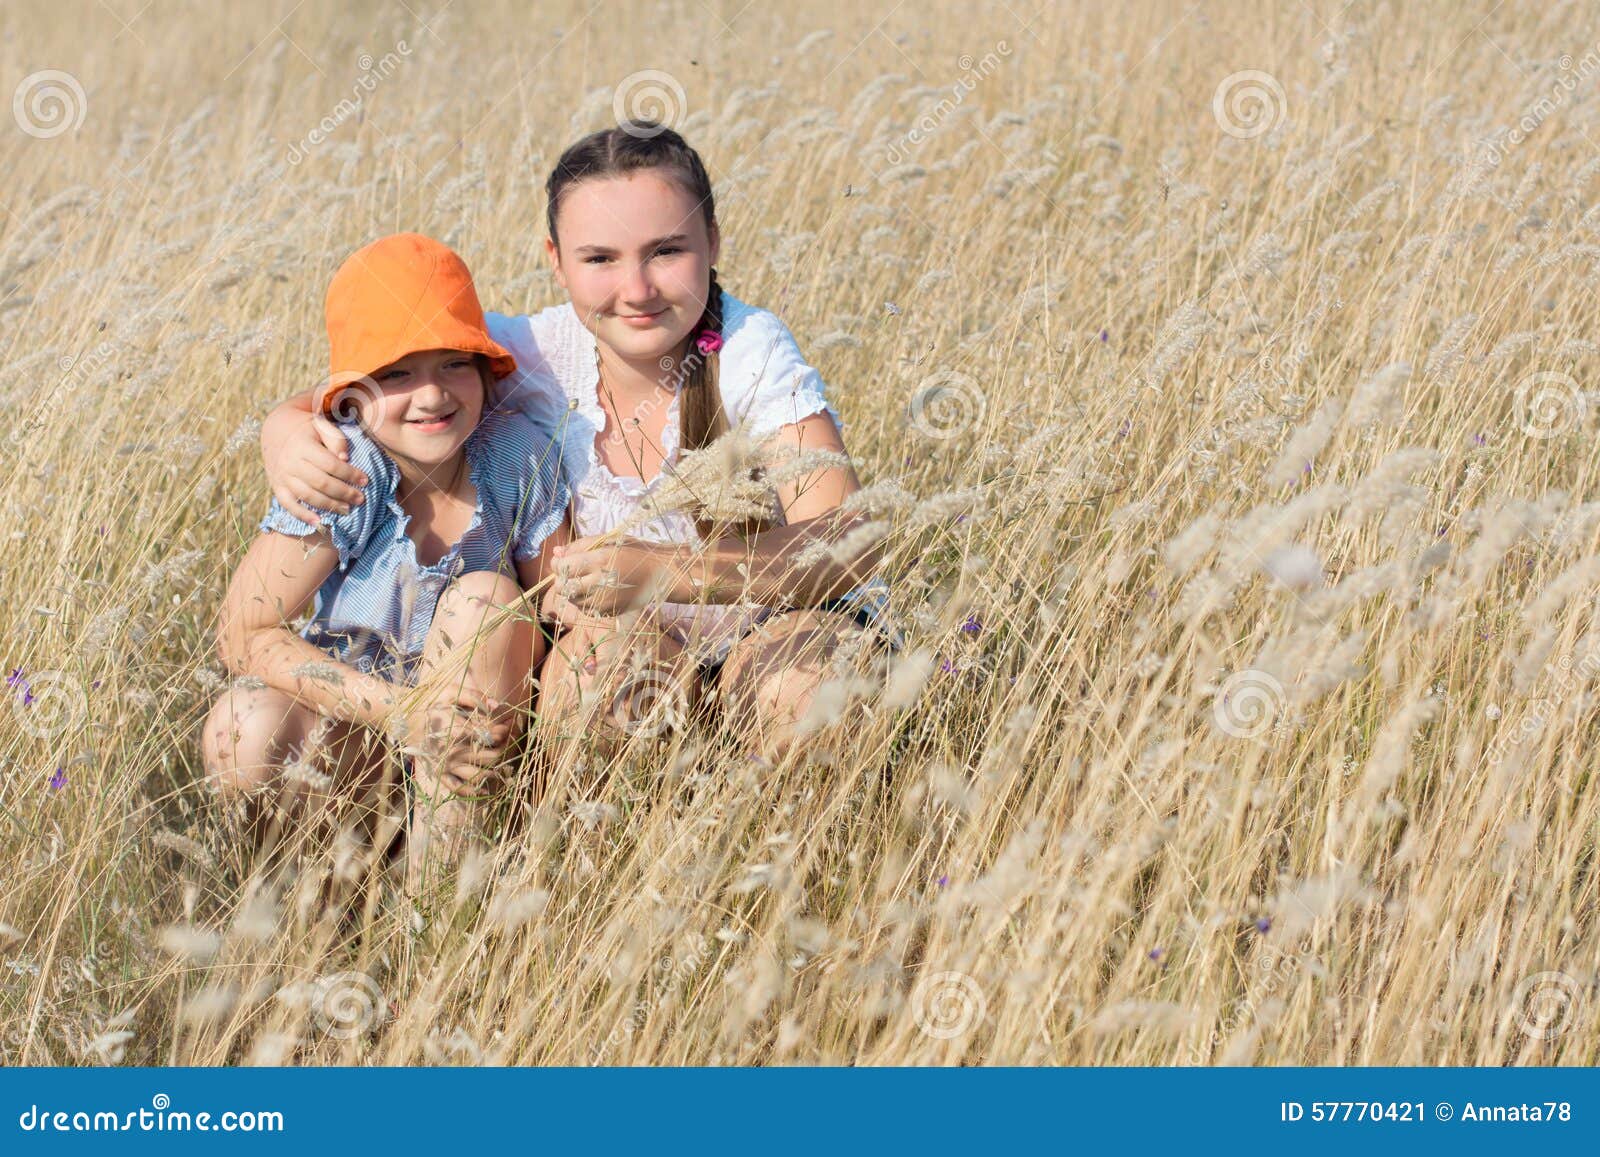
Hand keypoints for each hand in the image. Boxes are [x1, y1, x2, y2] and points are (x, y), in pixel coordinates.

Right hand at [262, 405, 367, 524]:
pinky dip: (303, 515)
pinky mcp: (278, 488)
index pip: (330, 464)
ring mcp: (283, 477)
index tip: (365, 480)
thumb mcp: (322, 427)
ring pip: (308, 496)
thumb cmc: (309, 433)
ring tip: (347, 510)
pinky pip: (289, 505)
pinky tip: (319, 522)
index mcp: (303, 446)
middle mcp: (291, 463)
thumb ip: (335, 439)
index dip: (350, 474)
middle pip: (321, 482)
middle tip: (360, 499)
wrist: (277, 435)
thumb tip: (344, 457)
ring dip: (329, 505)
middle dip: (343, 492)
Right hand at [400, 687, 513, 798]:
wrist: (402, 717)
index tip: (508, 723)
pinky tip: (484, 789)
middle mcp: (455, 750)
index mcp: (460, 729)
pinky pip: (458, 788)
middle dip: (505, 747)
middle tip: (507, 739)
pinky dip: (473, 791)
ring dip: (495, 770)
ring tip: (498, 761)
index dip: (506, 729)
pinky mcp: (440, 772)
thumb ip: (475, 697)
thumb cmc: (429, 702)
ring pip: (481, 774)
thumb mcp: (450, 692)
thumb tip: (496, 705)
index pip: (494, 735)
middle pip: (492, 756)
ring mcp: (447, 764)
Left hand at [550, 536, 674, 617]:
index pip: (563, 566)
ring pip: (572, 601)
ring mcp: (606, 600)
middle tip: (572, 574)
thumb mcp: (608, 541)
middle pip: (563, 587)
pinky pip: (586, 610)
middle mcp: (601, 581)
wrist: (662, 573)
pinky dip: (584, 602)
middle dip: (562, 580)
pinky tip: (595, 592)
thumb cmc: (634, 552)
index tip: (563, 561)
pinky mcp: (610, 612)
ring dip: (572, 592)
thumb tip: (555, 553)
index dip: (558, 564)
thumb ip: (580, 546)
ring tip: (585, 582)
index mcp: (600, 559)